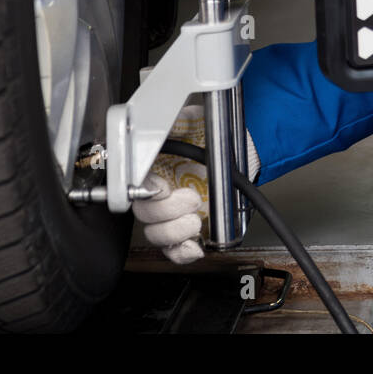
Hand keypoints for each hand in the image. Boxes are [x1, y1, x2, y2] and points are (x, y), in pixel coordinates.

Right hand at [134, 102, 262, 263]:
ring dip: (175, 232)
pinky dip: (183, 253)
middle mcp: (157, 194)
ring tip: (196, 220)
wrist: (238, 152)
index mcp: (152, 168)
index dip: (144, 190)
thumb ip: (176, 121)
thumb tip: (165, 120)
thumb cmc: (211, 135)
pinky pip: (174, 252)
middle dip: (167, 211)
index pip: (134, 185)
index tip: (163, 188)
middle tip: (192, 198)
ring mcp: (171, 215)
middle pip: (143, 214)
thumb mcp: (192, 121)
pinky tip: (195, 246)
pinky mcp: (187, 231)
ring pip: (155, 235)